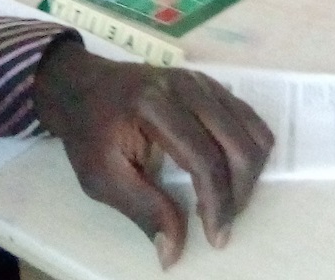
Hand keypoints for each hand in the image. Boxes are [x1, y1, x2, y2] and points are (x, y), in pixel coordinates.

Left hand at [34, 40, 272, 268]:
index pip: (203, 158)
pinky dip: (248, 152)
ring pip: (253, 131)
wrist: (81, 87)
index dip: (217, 203)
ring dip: (248, 175)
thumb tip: (173, 252)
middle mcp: (186, 86)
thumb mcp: (102, 176)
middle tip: (220, 223)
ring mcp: (203, 82)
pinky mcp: (211, 85)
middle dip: (239, 192)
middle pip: (238, 144)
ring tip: (222, 200)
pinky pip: (249, 120)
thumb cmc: (89, 132)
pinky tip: (224, 174)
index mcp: (154, 105)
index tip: (216, 238)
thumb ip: (142, 209)